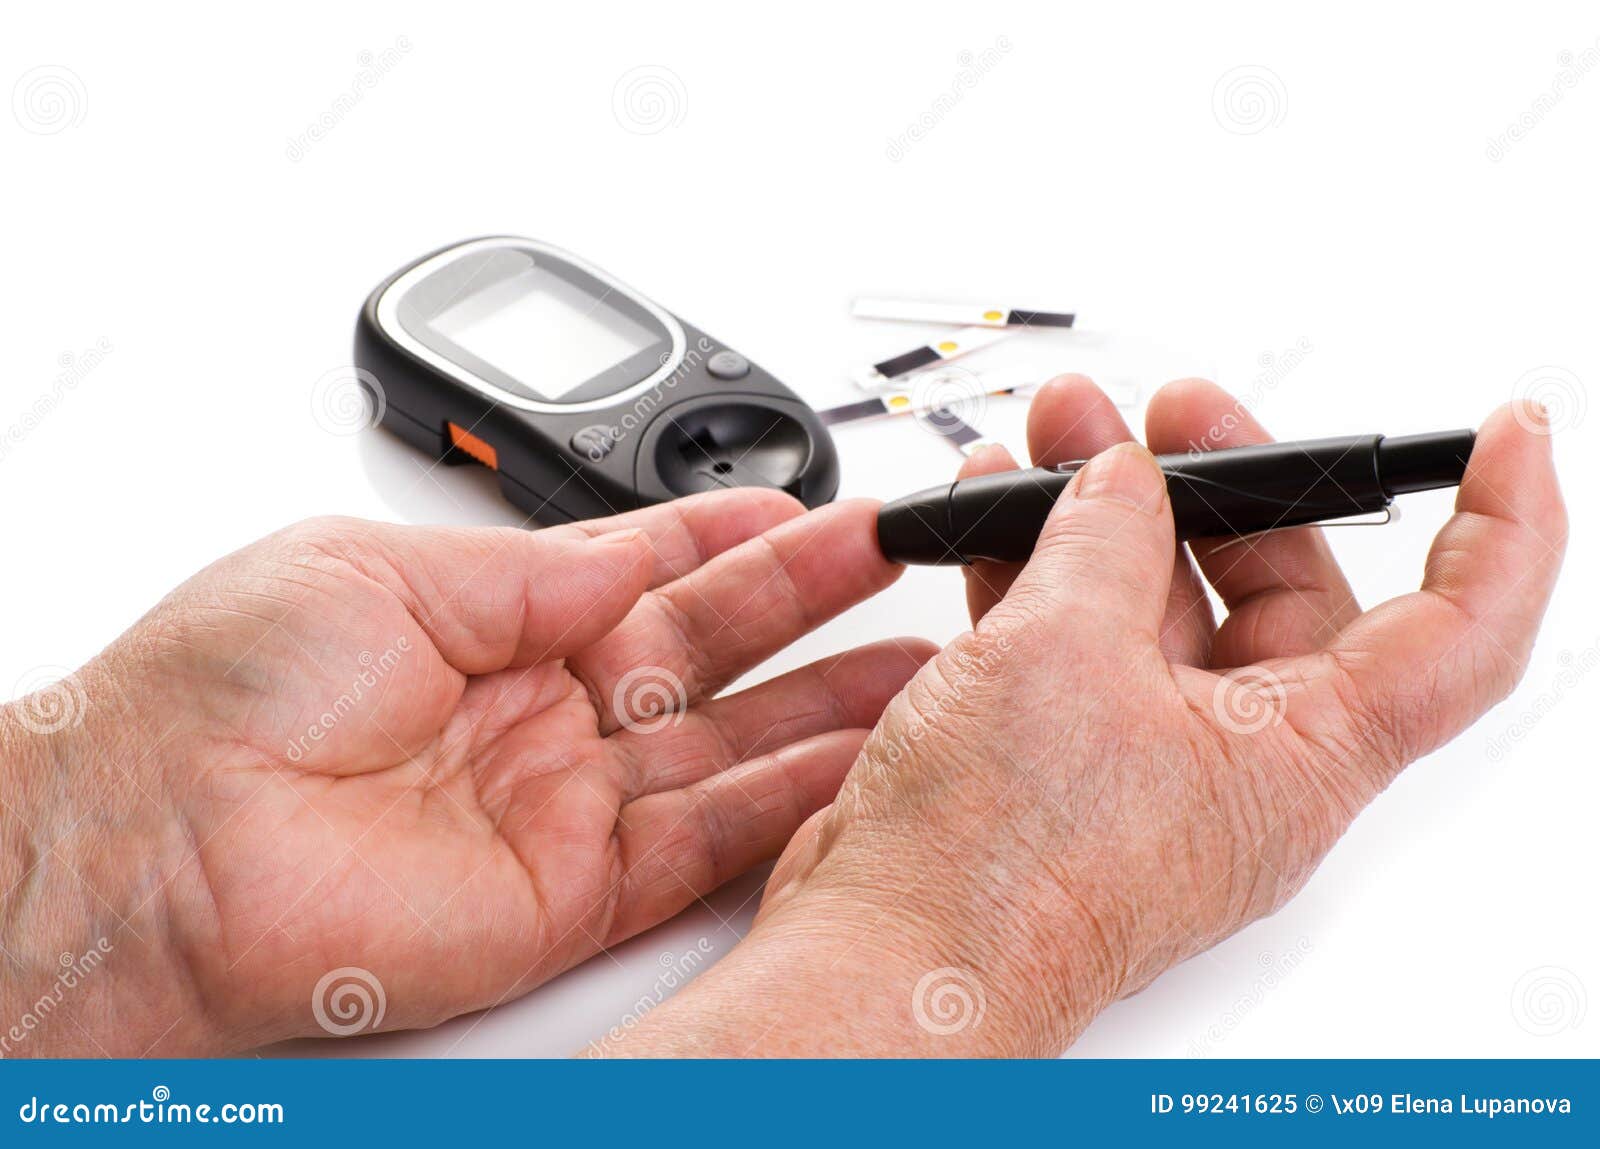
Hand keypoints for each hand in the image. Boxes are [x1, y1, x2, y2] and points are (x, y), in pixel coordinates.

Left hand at [0, 491, 931, 1054]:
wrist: (163, 844)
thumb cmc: (227, 692)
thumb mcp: (389, 571)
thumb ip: (535, 571)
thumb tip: (635, 550)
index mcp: (493, 624)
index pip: (646, 572)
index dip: (733, 538)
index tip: (815, 505)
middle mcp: (541, 715)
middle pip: (710, 653)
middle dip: (811, 604)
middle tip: (901, 560)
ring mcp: (565, 806)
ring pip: (731, 752)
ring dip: (827, 712)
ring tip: (923, 669)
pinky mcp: (577, 895)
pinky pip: (706, 845)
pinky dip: (786, 805)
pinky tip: (855, 762)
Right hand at [609, 376, 1566, 1056]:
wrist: (896, 956)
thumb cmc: (1001, 868)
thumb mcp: (1064, 651)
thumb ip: (1107, 539)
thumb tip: (1120, 480)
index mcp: (1301, 755)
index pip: (1460, 633)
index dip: (1501, 526)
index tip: (1506, 438)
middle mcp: (1241, 763)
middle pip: (1284, 590)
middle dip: (1226, 483)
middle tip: (1169, 413)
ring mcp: (1149, 761)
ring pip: (1162, 607)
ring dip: (1111, 517)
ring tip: (1055, 442)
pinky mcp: (1067, 761)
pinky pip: (1081, 642)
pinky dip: (1044, 571)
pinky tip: (997, 518)